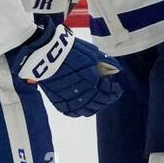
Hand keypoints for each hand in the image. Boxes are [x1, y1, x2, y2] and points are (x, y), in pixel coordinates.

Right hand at [7, 20, 124, 116]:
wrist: (46, 53)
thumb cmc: (70, 50)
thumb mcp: (92, 53)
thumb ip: (107, 63)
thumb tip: (117, 70)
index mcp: (92, 81)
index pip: (108, 94)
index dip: (114, 91)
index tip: (117, 88)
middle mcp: (83, 93)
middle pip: (99, 103)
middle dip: (107, 98)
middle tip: (109, 93)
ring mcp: (70, 99)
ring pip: (87, 110)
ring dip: (95, 106)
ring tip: (96, 99)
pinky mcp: (58, 101)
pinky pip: (73, 112)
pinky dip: (80, 111)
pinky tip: (83, 105)